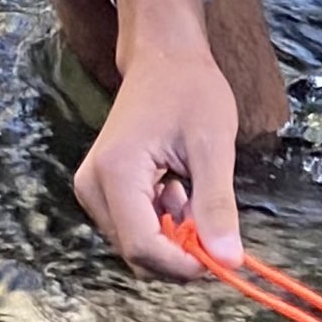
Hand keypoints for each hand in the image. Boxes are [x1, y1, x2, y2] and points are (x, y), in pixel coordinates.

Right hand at [71, 0, 242, 279]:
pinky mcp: (102, 189)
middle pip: (137, 252)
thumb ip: (216, 205)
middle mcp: (93, 185)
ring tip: (196, 195)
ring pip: (137, 244)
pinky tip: (181, 192)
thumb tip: (229, 261)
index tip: (223, 261)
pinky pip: (134, 227)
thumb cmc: (189, 89)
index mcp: (115, 172)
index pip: (142, 246)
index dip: (183, 265)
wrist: (163, 56)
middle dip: (181, 254)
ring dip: (174, 237)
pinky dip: (164, 224)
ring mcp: (93, 188)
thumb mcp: (213, 146)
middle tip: (219, 231)